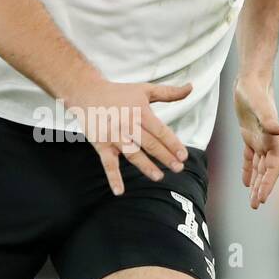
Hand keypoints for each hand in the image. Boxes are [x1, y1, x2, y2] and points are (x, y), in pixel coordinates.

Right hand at [65, 78, 191, 195]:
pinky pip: (108, 163)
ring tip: (159, 176)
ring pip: (132, 154)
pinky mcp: (101, 144)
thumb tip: (191, 87)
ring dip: (145, 166)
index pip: (160, 130)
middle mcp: (127, 124)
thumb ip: (169, 92)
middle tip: (178, 168)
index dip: (173, 144)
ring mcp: (114, 136)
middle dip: (165, 156)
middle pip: (149, 143)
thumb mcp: (145, 90)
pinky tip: (119, 191)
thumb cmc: (119, 92)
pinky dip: (113, 178)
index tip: (184, 156)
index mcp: (140, 111)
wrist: (87, 92)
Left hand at [235, 74, 278, 209]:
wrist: (251, 79)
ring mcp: (260, 139)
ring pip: (259, 167)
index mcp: (273, 139)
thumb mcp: (259, 104)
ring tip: (252, 200)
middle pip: (267, 171)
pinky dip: (248, 170)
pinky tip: (245, 183)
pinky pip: (249, 157)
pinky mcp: (249, 135)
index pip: (273, 167)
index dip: (269, 183)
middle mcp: (269, 142)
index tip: (262, 198)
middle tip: (255, 205)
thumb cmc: (255, 90)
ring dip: (256, 183)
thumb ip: (268, 118)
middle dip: (262, 188)